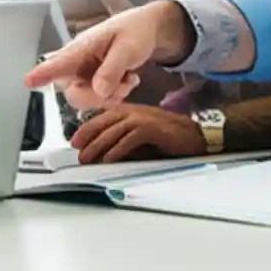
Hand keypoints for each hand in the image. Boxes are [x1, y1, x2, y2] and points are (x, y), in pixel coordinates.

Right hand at [26, 1, 192, 109]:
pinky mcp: (93, 83)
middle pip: (73, 93)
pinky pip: (98, 100)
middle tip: (122, 84)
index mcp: (81, 48)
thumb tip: (99, 91)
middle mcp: (77, 63)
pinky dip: (115, 96)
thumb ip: (113, 68)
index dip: (43, 73)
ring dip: (110, 96)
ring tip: (128, 79)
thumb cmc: (135, 31)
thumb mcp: (128, 47)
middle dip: (97, 96)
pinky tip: (127, 81)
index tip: (29, 82)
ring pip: (87, 100)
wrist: (147, 31)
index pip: (59, 62)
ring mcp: (84, 75)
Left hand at [70, 104, 206, 163]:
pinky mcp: (150, 128)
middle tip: (78, 154)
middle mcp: (133, 111)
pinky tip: (108, 160)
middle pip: (103, 122)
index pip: (101, 117)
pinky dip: (116, 150)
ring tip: (88, 159)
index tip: (75, 142)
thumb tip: (104, 153)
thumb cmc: (168, 138)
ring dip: (98, 146)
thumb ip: (124, 140)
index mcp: (129, 110)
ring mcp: (141, 118)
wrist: (195, 134)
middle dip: (88, 138)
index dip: (86, 129)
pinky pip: (128, 139)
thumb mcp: (141, 137)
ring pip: (113, 131)